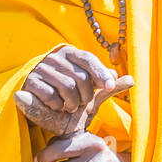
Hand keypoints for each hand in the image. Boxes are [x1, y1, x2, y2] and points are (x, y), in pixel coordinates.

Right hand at [14, 44, 132, 137]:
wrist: (41, 107)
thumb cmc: (69, 97)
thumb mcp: (90, 92)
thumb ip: (108, 86)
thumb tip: (132, 80)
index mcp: (71, 53)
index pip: (88, 59)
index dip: (100, 73)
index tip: (109, 86)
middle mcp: (55, 57)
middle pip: (80, 77)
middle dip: (84, 96)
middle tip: (80, 104)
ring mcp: (41, 67)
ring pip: (67, 87)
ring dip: (71, 102)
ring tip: (69, 107)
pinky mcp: (30, 81)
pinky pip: (50, 94)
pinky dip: (56, 105)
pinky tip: (56, 107)